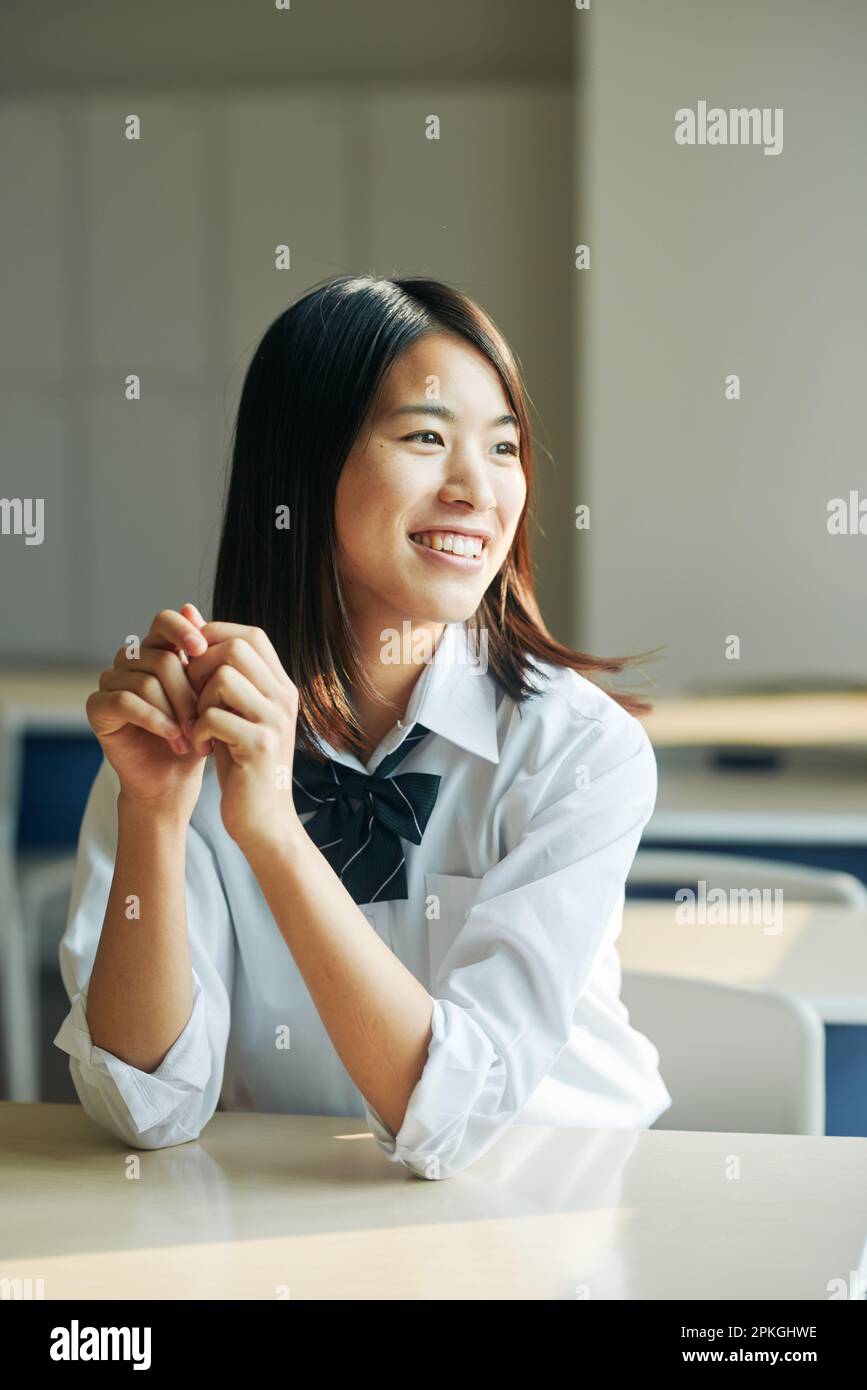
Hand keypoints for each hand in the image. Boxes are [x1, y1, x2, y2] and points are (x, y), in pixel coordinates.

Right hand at [86, 603, 209, 817]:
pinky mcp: (97, 707)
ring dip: (175, 712)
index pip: (164, 621)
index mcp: (157, 650)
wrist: (174, 781)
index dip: (183, 631)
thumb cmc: (194, 736)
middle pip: (161, 658)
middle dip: (188, 692)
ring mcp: (111, 682)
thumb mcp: (206, 694)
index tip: (203, 651)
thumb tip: (190, 606)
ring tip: (192, 737)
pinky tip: (173, 738)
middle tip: (205, 721)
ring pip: (146, 681)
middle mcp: (131, 661)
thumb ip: (199, 656)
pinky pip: (126, 702)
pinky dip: (154, 720)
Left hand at [183, 622, 301, 854]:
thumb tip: (188, 613)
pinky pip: (216, 716)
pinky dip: (199, 730)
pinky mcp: (260, 747)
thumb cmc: (243, 765)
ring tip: (197, 726)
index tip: (192, 669)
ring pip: (225, 677)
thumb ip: (216, 671)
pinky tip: (202, 748)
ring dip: (198, 700)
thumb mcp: (231, 713)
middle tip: (191, 699)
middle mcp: (285, 698)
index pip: (250, 635)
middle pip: (236, 648)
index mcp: (281, 686)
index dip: (214, 641)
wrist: (263, 821)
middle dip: (200, 668)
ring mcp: (276, 721)